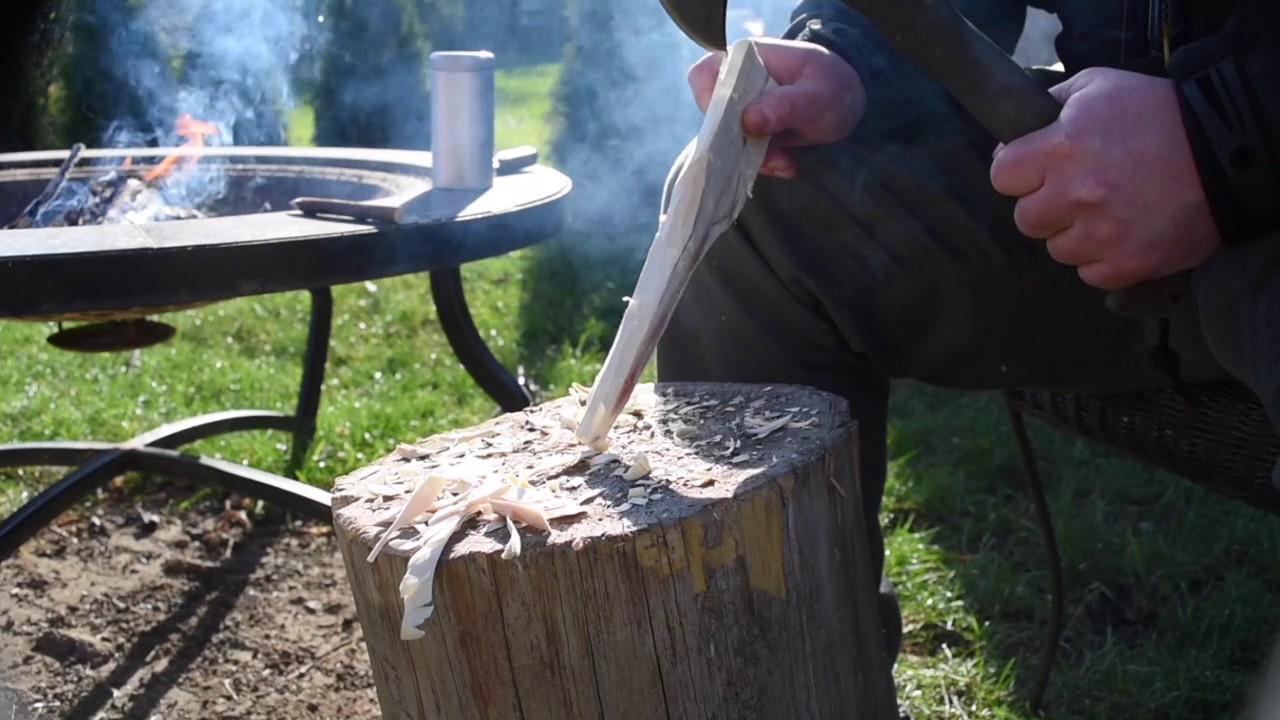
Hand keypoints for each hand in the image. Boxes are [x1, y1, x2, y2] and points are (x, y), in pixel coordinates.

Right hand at [688, 37, 864, 178]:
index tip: (732, 129)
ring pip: (726, 140)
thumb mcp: (816, 96)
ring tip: (786, 163)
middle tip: (774, 158)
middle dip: (738, 143)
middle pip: (714, 115)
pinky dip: (762, 163)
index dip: (708, 102)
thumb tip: (747, 121)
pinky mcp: (747, 131)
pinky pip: (742, 152)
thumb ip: (785, 105)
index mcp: (745, 58)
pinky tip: (787, 165)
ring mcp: (740, 109)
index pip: (706, 75)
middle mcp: (735, 82)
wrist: (847, 104)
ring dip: (753, 158)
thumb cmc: (832, 87)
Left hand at [989, 67, 1221, 290]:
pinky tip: (1122, 232)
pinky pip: (1090, 273)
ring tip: (1105, 210)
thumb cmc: (1162, 114)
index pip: (1002, 176)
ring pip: (1057, 249)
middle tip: (1073, 191)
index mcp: (1063, 148)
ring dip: (1073, 233)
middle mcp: (1077, 194)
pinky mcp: (1129, 263)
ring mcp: (1103, 233)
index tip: (1033, 170)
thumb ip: (1053, 104)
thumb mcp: (1101, 87)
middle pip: (1025, 219)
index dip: (1016, 172)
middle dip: (1044, 205)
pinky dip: (1101, 258)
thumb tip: (1020, 127)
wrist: (1229, 152)